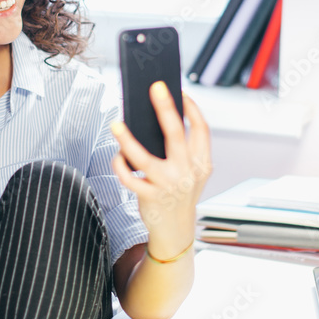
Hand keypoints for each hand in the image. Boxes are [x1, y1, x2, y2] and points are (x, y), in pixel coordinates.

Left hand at [111, 82, 211, 260]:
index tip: (180, 92)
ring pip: (144, 157)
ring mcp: (168, 185)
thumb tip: (157, 118)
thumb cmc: (180, 194)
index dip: (192, 108)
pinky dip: (120, 165)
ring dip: (127, 139)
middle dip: (165, 107)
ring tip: (117, 124)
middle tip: (155, 87)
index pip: (202, 129)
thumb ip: (183, 150)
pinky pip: (129, 176)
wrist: (176, 231)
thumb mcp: (192, 172)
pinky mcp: (150, 197)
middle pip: (175, 134)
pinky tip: (118, 156)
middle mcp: (187, 173)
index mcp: (202, 163)